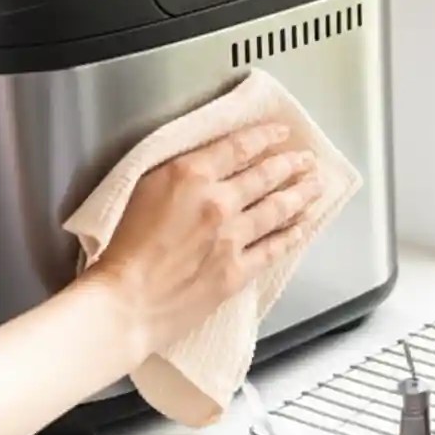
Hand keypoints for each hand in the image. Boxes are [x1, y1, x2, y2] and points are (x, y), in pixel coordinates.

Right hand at [91, 122, 323, 355]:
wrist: (125, 302)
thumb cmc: (120, 247)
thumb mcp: (141, 188)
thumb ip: (178, 172)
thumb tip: (207, 162)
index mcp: (191, 175)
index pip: (238, 146)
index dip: (265, 136)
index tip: (281, 132)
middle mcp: (218, 202)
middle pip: (265, 176)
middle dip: (290, 164)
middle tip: (307, 159)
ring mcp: (232, 238)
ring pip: (277, 209)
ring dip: (300, 195)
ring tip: (315, 186)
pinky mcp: (237, 271)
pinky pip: (273, 249)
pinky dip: (291, 236)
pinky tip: (302, 228)